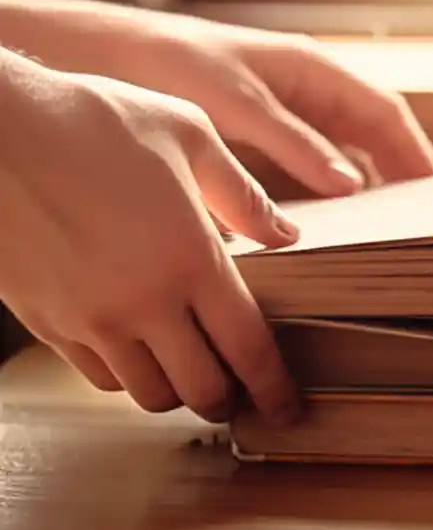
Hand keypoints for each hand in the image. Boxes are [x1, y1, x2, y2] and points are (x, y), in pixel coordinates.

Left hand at [0, 0, 432, 196]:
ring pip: (346, 156)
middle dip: (401, 177)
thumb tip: (353, 185)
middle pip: (374, 137)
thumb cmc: (172, 66)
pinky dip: (330, 196)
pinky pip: (313, 169)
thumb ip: (294, 145)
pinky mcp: (264, 139)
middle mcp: (308, 91)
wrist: (108, 57)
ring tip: (387, 234)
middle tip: (422, 226)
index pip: (385, 113)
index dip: (416, 153)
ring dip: (369, 190)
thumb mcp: (236, 107)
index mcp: (313, 70)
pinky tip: (332, 228)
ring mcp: (288, 115)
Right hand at [0, 52, 299, 424]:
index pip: (248, 348)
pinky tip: (140, 350)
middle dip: (230, 399)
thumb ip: (243, 194)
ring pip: (149, 393)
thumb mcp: (187, 134)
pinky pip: (100, 376)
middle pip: (203, 389)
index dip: (276, 388)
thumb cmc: (90, 119)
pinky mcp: (46, 322)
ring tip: (192, 369)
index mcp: (191, 258)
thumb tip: (286, 236)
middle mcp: (143, 301)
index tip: (290, 411)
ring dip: (179, 391)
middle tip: (244, 394)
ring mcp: (90, 318)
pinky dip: (130, 376)